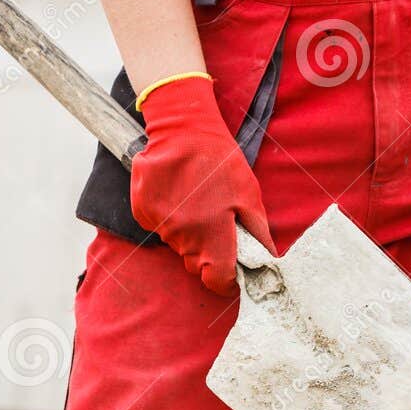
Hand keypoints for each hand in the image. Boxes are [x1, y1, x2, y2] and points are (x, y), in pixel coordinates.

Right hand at [130, 74, 271, 295]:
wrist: (182, 128)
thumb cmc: (220, 160)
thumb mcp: (249, 193)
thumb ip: (257, 231)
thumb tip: (268, 260)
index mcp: (211, 233)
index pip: (216, 279)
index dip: (227, 281)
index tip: (233, 274)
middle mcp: (180, 233)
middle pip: (195, 264)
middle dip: (209, 254)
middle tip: (218, 226)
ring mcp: (157, 223)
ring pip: (177, 245)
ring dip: (189, 233)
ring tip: (198, 203)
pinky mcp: (142, 211)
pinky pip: (159, 228)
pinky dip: (169, 219)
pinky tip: (178, 195)